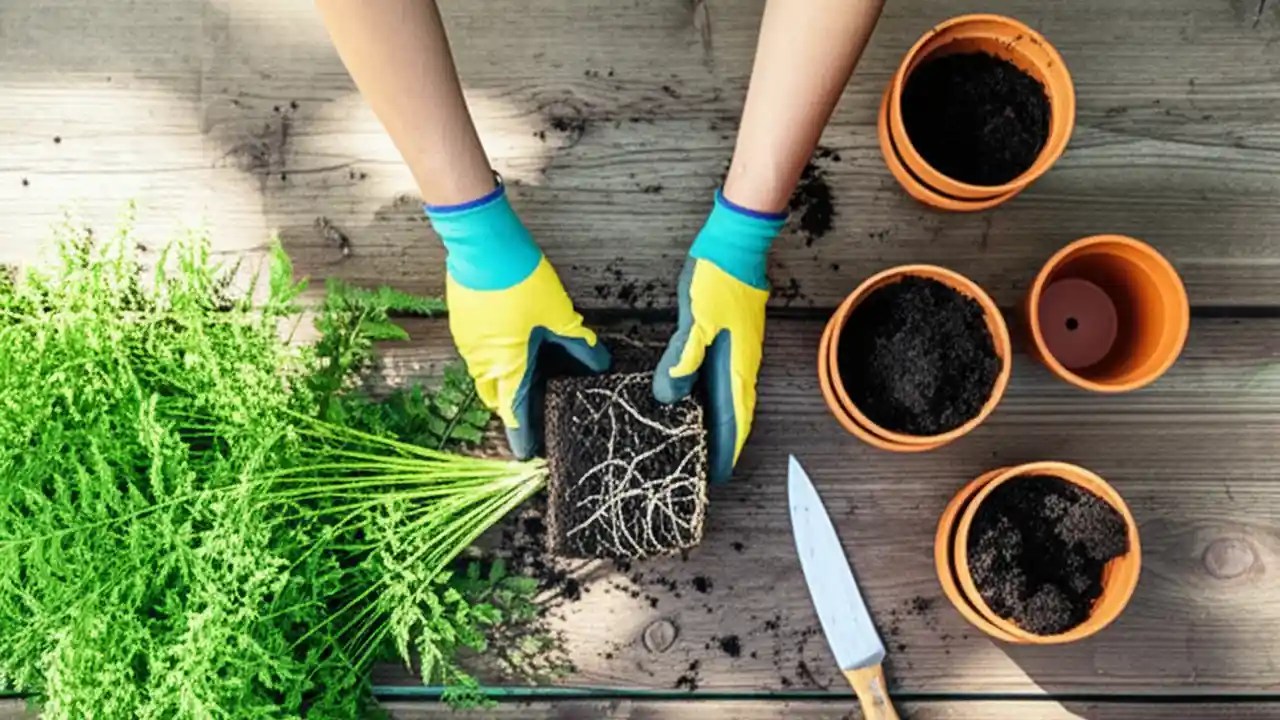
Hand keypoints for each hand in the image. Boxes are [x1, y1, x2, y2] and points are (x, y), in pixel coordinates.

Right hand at [429, 186, 609, 458]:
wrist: (482, 245)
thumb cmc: (521, 281)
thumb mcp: (559, 315)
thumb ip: (579, 344)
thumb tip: (601, 364)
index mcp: (506, 365)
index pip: (515, 410)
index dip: (522, 433)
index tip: (527, 452)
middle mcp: (482, 359)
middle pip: (494, 395)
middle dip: (510, 405)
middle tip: (529, 411)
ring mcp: (467, 340)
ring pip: (484, 372)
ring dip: (501, 379)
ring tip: (523, 376)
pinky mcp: (462, 320)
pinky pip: (477, 349)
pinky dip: (493, 354)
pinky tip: (509, 341)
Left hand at [654, 191, 784, 482]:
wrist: (736, 242)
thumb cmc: (718, 277)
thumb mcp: (696, 320)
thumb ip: (682, 359)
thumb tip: (669, 396)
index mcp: (736, 364)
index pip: (734, 418)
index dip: (726, 449)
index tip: (719, 475)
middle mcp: (741, 362)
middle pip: (732, 414)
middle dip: (721, 443)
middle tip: (706, 469)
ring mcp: (736, 350)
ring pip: (726, 397)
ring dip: (715, 422)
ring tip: (698, 444)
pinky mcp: (727, 338)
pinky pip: (719, 378)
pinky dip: (708, 396)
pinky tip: (692, 400)